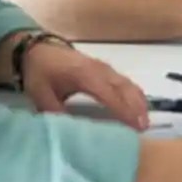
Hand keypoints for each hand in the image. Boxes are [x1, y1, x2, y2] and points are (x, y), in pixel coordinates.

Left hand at [21, 41, 149, 129]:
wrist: (37, 49)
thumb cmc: (39, 72)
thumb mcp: (41, 95)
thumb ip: (55, 113)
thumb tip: (70, 132)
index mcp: (84, 75)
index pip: (109, 94)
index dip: (122, 110)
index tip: (134, 127)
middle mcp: (99, 70)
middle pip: (124, 88)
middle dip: (136, 107)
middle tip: (144, 128)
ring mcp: (103, 67)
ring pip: (127, 84)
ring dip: (138, 101)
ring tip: (145, 120)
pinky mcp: (104, 69)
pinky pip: (124, 81)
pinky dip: (134, 94)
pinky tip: (139, 106)